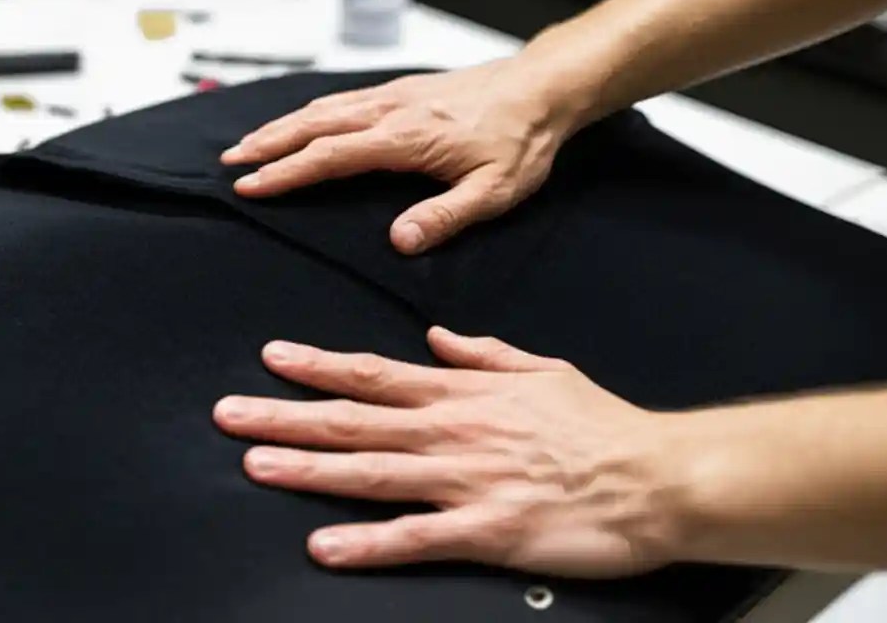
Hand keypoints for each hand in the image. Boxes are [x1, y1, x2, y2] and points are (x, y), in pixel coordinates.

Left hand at [213, 328, 683, 577]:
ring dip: (309, 468)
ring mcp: (466, 480)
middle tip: (228, 413)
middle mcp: (452, 432)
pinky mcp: (487, 530)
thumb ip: (482, 355)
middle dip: (286, 414)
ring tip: (256, 464)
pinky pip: (416, 537)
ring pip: (371, 472)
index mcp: (463, 394)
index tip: (272, 357)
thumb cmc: (601, 425)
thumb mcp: (540, 370)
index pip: (374, 374)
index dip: (318, 365)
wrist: (657, 474)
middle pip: (355, 420)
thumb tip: (437, 340)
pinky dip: (368, 543)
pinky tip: (324, 547)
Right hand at [221, 62, 580, 253]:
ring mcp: (393, 96)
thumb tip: (399, 243)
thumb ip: (446, 217)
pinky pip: (342, 98)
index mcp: (405, 139)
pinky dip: (309, 111)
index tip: (251, 185)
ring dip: (282, 126)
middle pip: (313, 126)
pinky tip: (300, 120)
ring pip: (323, 108)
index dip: (286, 172)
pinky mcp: (401, 90)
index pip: (330, 156)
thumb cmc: (522, 141)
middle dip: (267, 144)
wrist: (543, 87)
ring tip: (248, 143)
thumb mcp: (495, 191)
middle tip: (229, 162)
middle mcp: (390, 111)